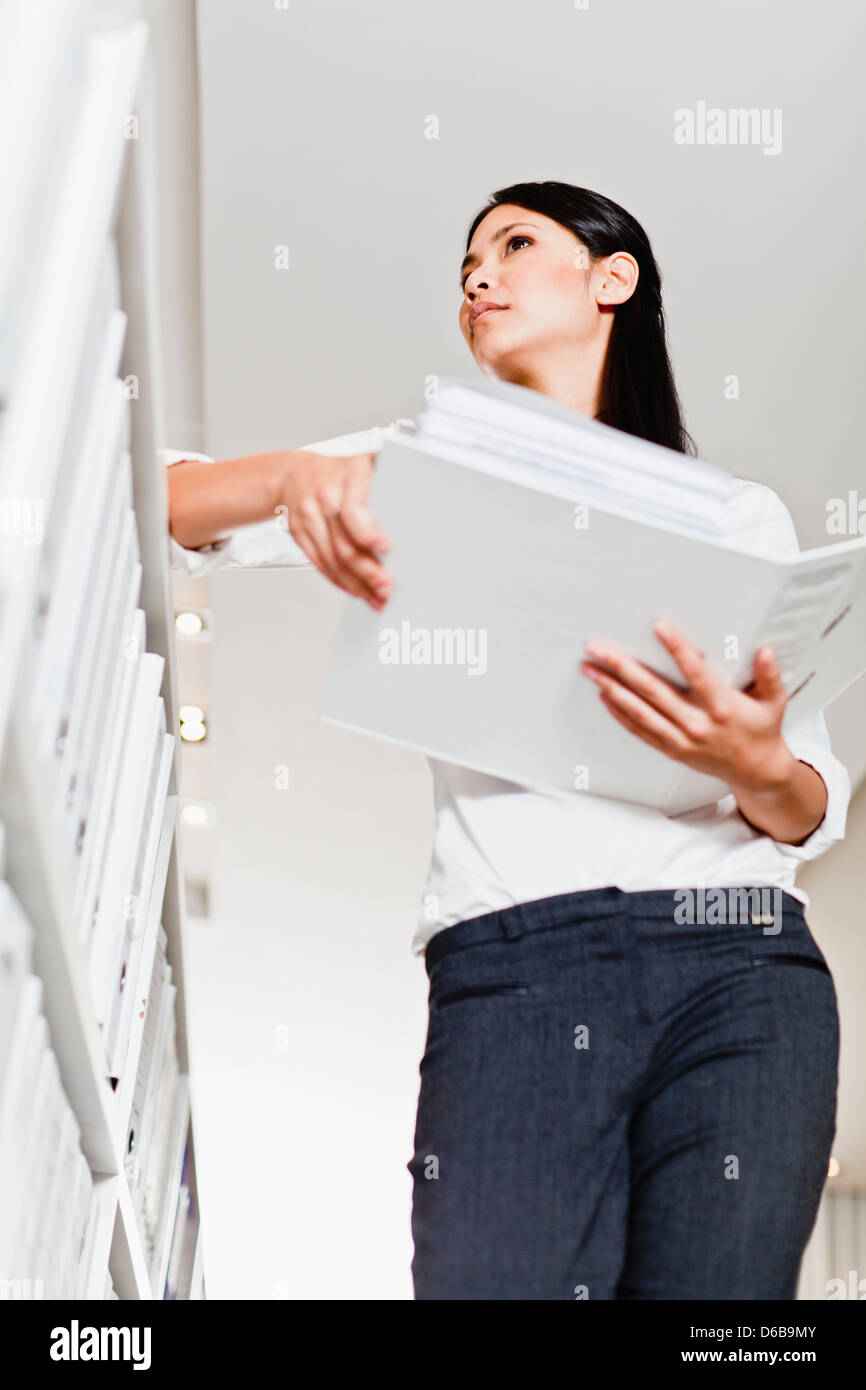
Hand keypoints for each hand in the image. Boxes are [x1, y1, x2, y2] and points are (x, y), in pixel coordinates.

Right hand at [279, 450, 391, 609]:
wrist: (289, 471)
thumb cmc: (336, 468)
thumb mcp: (362, 461)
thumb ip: (386, 476)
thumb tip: (420, 494)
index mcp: (347, 478)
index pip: (353, 510)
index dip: (368, 533)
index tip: (386, 548)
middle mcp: (324, 498)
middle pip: (345, 545)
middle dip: (368, 572)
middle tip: (387, 588)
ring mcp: (308, 518)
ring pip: (332, 560)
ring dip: (356, 584)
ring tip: (375, 598)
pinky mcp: (298, 534)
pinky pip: (319, 563)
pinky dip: (339, 580)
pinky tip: (355, 590)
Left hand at [579, 620, 795, 793]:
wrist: (756, 772)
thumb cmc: (763, 730)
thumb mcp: (774, 702)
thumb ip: (769, 675)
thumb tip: (765, 650)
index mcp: (722, 707)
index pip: (695, 672)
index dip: (677, 649)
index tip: (659, 627)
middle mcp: (697, 724)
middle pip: (653, 691)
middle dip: (622, 667)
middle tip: (598, 649)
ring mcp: (681, 739)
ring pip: (639, 711)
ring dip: (611, 689)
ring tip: (590, 670)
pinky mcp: (672, 749)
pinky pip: (640, 730)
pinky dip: (620, 713)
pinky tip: (604, 696)